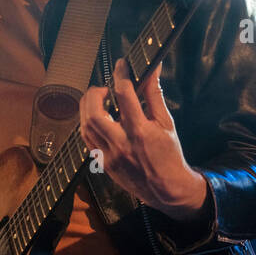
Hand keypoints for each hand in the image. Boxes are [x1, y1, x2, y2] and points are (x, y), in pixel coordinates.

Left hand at [79, 58, 208, 220]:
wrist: (167, 189)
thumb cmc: (170, 154)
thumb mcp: (166, 122)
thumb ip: (155, 95)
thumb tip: (152, 69)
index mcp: (141, 132)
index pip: (124, 95)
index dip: (121, 74)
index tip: (122, 65)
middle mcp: (121, 144)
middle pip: (94, 113)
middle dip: (94, 93)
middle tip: (104, 88)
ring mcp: (109, 156)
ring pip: (85, 127)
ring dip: (87, 107)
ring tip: (99, 100)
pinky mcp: (103, 163)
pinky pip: (86, 140)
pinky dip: (87, 124)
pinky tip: (96, 118)